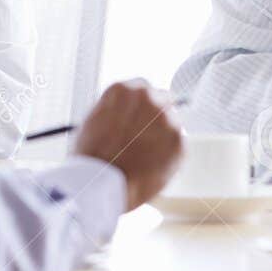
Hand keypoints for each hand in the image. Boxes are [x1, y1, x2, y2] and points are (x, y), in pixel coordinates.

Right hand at [74, 80, 182, 210]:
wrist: (101, 183)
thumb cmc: (91, 158)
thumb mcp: (94, 121)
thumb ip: (116, 111)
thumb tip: (129, 115)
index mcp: (124, 89)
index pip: (142, 87)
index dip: (140, 106)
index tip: (139, 117)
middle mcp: (148, 98)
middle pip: (162, 99)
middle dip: (156, 116)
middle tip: (147, 137)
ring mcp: (166, 118)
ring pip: (171, 124)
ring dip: (162, 137)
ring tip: (142, 159)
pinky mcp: (179, 141)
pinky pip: (177, 145)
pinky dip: (168, 156)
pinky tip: (150, 166)